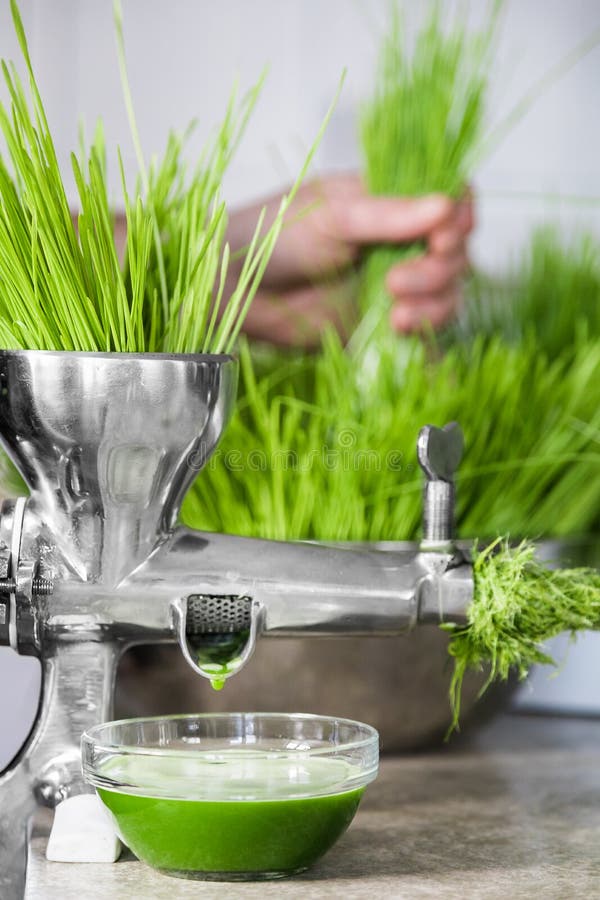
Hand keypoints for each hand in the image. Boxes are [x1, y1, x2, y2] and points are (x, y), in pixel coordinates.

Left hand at [226, 173, 473, 346]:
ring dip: (433, 306)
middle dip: (440, 270)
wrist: (236, 288)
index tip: (442, 237)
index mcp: (393, 204)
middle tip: (397, 280)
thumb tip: (447, 205)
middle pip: (456, 257)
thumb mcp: (332, 216)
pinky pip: (422, 335)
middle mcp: (400, 245)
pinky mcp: (381, 328)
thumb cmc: (274, 235)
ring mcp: (393, 289)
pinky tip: (400, 332)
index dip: (460, 222)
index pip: (453, 206)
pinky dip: (424, 337)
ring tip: (394, 313)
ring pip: (446, 298)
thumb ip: (389, 214)